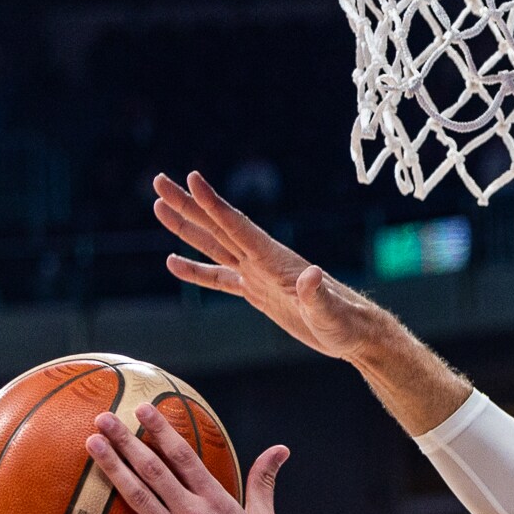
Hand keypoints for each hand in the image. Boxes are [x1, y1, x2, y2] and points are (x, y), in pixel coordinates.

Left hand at [59, 403, 291, 513]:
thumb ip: (264, 482)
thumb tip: (280, 449)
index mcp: (218, 502)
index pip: (186, 458)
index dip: (163, 431)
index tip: (144, 409)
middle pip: (154, 469)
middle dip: (128, 441)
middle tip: (103, 418)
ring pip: (137, 496)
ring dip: (111, 468)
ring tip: (90, 445)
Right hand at [153, 172, 390, 361]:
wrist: (354, 334)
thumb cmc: (346, 323)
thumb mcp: (330, 313)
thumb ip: (317, 295)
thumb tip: (311, 275)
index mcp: (276, 260)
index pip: (238, 227)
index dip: (214, 204)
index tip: (192, 178)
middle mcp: (263, 261)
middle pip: (218, 226)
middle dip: (188, 204)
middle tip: (159, 180)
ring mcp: (259, 275)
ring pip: (215, 246)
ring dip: (187, 228)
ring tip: (159, 206)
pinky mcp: (258, 292)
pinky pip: (220, 278)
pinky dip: (196, 271)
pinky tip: (174, 263)